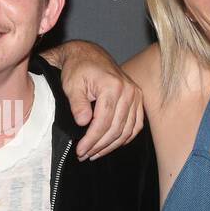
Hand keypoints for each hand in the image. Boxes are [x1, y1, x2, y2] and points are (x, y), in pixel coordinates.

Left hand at [55, 41, 143, 159]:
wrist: (88, 55)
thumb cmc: (78, 69)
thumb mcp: (72, 85)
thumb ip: (77, 104)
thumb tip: (83, 123)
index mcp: (113, 86)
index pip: (103, 122)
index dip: (91, 140)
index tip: (80, 150)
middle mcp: (129, 91)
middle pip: (116, 128)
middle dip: (99, 145)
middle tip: (85, 155)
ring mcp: (136, 95)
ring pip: (127, 130)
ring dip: (111, 145)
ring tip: (95, 153)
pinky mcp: (138, 99)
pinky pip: (136, 125)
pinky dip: (125, 138)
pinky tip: (112, 145)